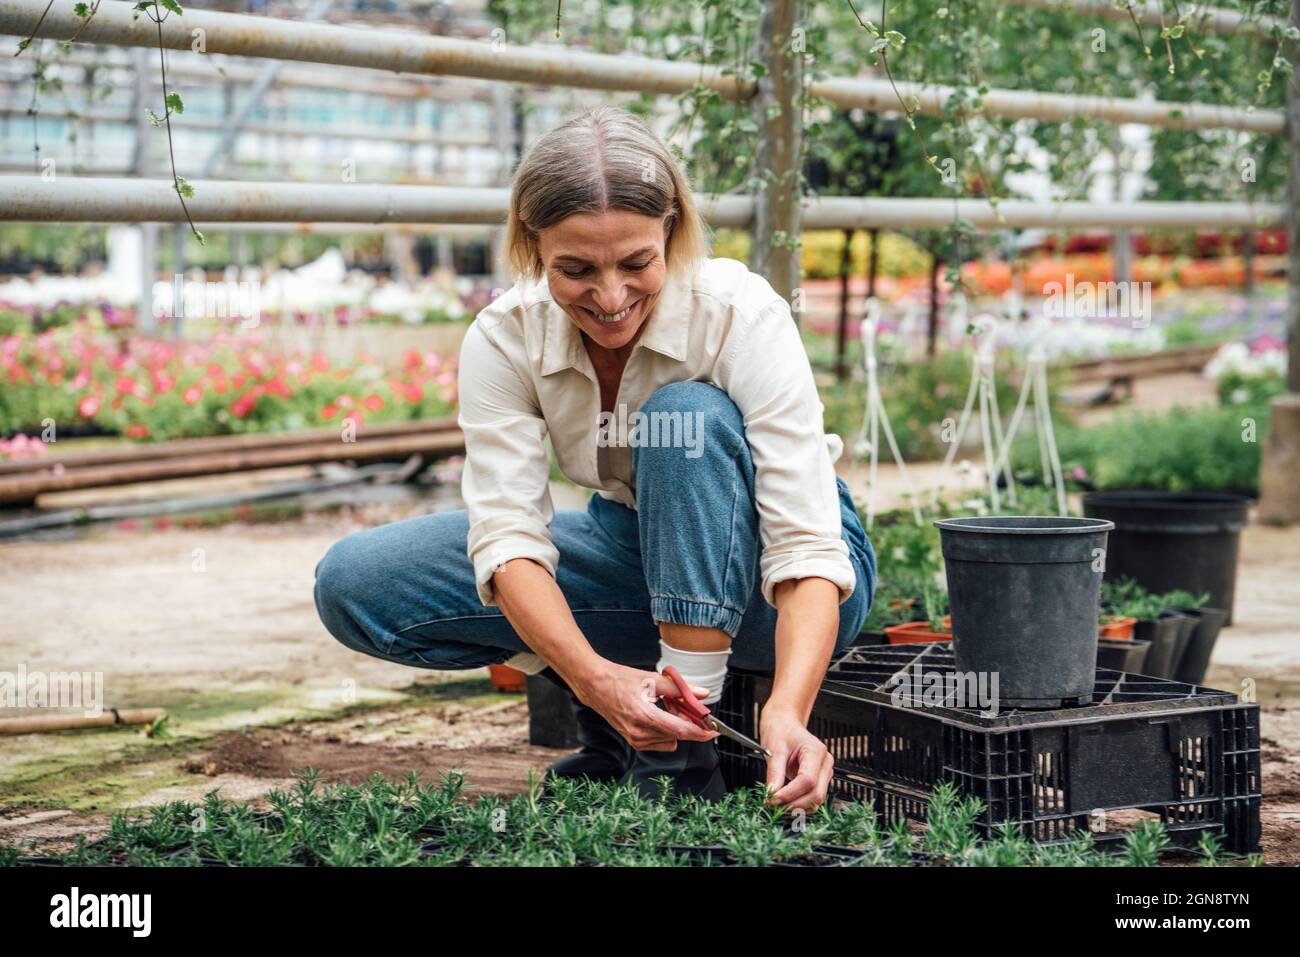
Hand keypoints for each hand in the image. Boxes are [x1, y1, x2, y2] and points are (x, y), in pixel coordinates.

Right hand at [573, 660, 717, 751]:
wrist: (596, 687)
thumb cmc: (621, 680)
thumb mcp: (652, 679)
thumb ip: (680, 688)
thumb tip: (702, 694)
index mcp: (644, 714)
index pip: (680, 730)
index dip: (701, 731)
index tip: (714, 730)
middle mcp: (639, 732)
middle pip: (678, 735)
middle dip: (689, 723)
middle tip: (688, 706)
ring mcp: (636, 739)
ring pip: (671, 739)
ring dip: (676, 726)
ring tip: (665, 707)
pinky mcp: (634, 743)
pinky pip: (662, 742)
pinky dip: (666, 731)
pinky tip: (658, 715)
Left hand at [760, 708, 833, 812]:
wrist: (785, 724)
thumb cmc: (781, 731)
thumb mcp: (774, 750)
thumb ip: (774, 773)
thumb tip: (772, 794)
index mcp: (816, 751)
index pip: (808, 780)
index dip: (790, 793)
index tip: (773, 799)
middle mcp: (825, 763)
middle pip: (816, 793)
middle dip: (794, 804)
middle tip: (773, 805)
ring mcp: (825, 773)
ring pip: (816, 800)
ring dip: (797, 807)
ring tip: (777, 805)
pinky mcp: (820, 780)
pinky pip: (813, 798)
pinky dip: (800, 805)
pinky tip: (785, 803)